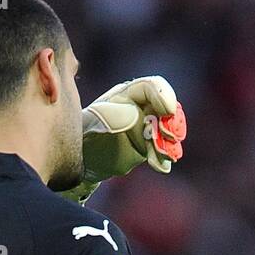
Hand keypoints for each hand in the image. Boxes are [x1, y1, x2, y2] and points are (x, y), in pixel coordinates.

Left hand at [61, 76, 186, 202]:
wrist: (82, 158)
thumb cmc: (83, 132)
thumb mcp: (94, 123)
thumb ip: (114, 117)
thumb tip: (135, 115)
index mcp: (126, 94)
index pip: (151, 87)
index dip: (163, 95)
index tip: (168, 111)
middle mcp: (141, 108)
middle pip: (167, 109)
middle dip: (172, 123)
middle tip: (169, 137)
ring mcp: (148, 127)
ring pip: (168, 131)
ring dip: (169, 143)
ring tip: (165, 156)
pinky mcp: (149, 146)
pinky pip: (163, 150)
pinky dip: (164, 158)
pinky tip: (161, 167)